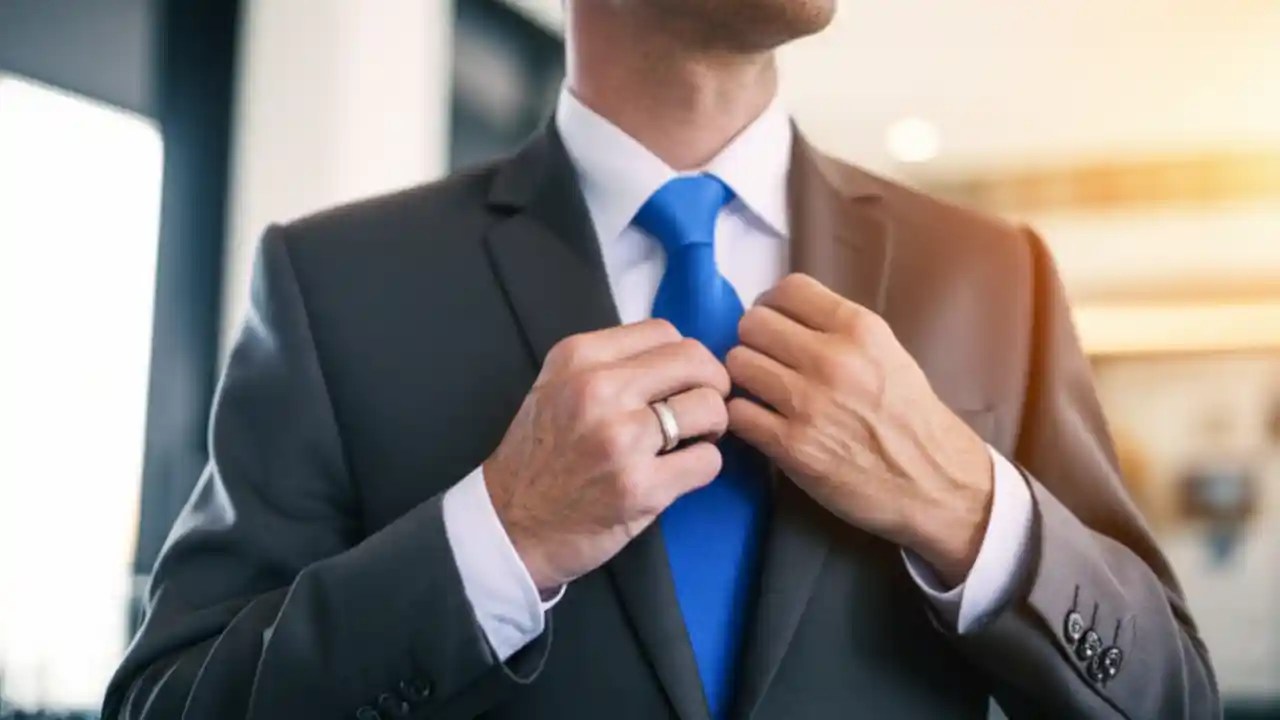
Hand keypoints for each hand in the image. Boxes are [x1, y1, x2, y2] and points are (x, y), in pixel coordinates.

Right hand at [483, 319, 730, 593]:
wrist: (510, 527)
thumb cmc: (540, 457)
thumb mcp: (557, 387)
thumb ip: (611, 365)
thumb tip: (682, 358)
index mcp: (578, 357)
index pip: (664, 331)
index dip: (684, 358)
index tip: (679, 383)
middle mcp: (598, 389)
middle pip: (695, 361)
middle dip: (711, 386)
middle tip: (699, 412)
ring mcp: (620, 439)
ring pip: (710, 407)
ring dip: (711, 427)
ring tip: (689, 443)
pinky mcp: (640, 487)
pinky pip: (708, 461)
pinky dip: (702, 467)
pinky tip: (677, 475)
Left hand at [725, 274, 992, 585]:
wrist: (934, 484)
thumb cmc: (910, 418)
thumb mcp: (887, 353)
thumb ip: (838, 330)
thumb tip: (783, 318)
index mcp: (859, 329)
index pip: (788, 289)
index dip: (772, 304)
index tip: (775, 324)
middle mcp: (832, 359)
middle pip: (753, 323)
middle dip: (753, 340)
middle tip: (764, 360)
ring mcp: (808, 403)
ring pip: (737, 364)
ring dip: (743, 378)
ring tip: (760, 391)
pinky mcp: (791, 446)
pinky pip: (738, 412)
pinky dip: (741, 416)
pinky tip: (759, 422)